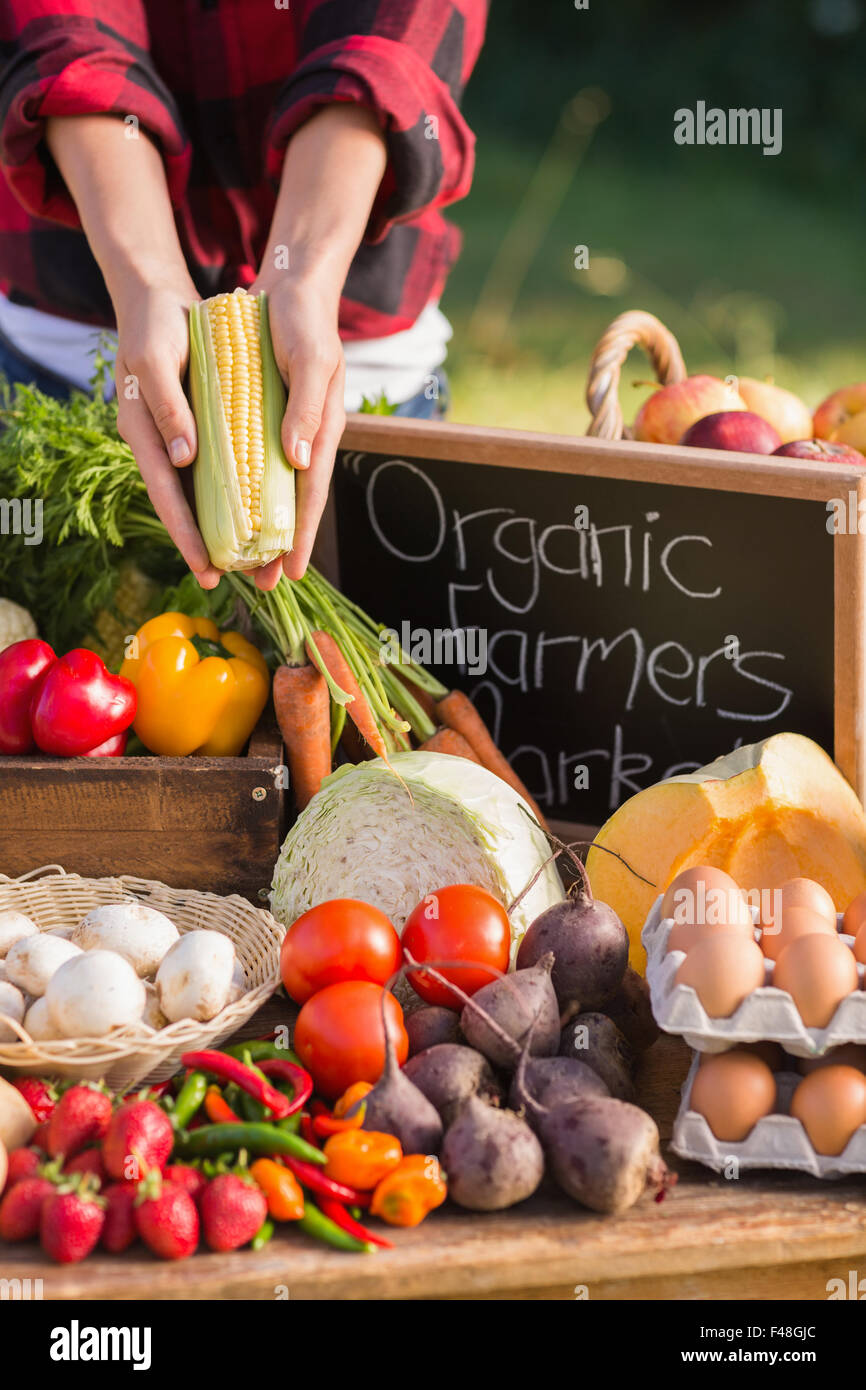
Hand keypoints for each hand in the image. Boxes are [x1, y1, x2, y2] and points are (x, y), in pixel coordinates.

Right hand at [114, 271, 221, 588]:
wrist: (159, 300)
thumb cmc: (156, 325)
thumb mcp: (158, 359)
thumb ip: (168, 407)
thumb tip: (184, 458)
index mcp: (142, 433)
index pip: (165, 494)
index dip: (184, 534)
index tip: (204, 567)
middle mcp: (159, 443)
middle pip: (182, 504)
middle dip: (202, 545)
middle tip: (226, 581)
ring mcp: (177, 438)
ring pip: (198, 492)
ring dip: (219, 526)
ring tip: (243, 560)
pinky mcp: (196, 428)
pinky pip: (211, 470)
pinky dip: (229, 494)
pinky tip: (250, 514)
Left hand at [250, 267, 345, 585]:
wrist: (291, 289)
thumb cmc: (305, 321)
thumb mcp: (311, 359)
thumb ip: (308, 409)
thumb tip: (299, 462)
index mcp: (322, 430)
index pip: (311, 493)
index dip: (303, 535)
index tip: (293, 573)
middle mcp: (304, 438)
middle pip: (291, 503)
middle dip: (280, 546)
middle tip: (264, 584)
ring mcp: (284, 431)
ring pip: (271, 490)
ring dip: (260, 527)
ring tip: (245, 563)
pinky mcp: (263, 418)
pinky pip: (253, 464)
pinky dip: (245, 492)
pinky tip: (229, 512)